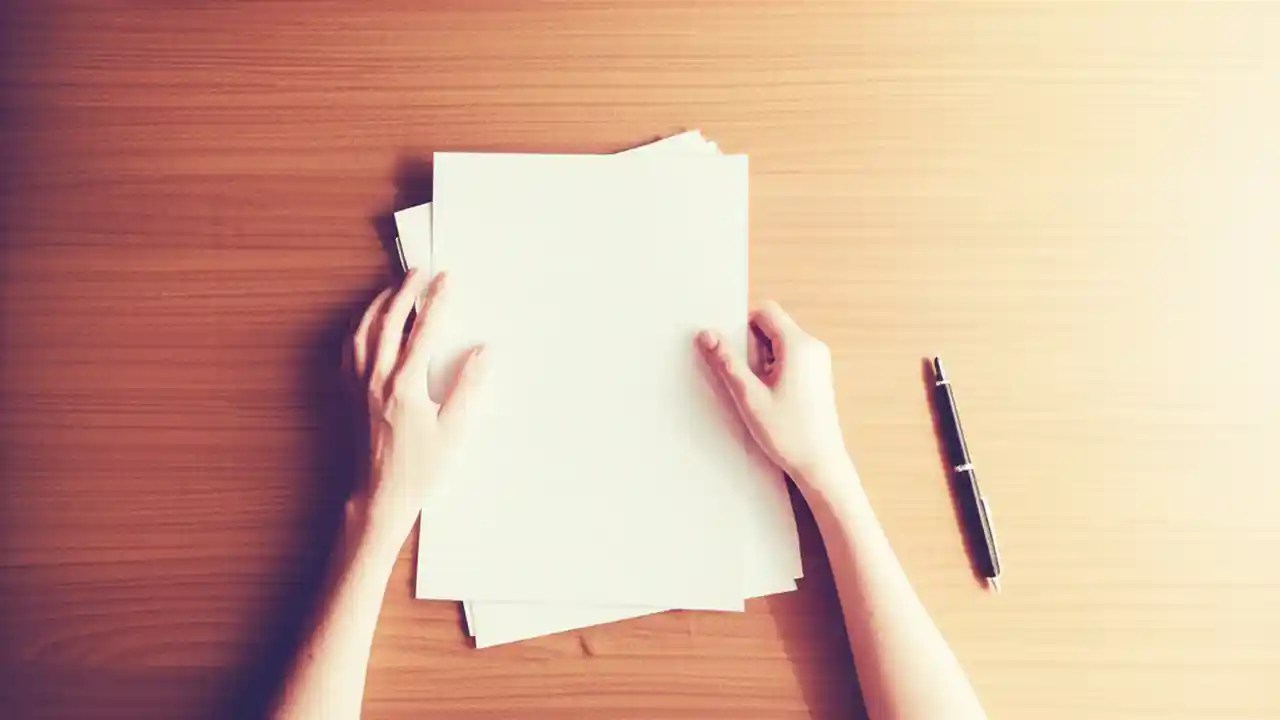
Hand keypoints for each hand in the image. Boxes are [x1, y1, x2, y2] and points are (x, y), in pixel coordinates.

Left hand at [347, 270, 486, 549]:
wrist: (379, 495)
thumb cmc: (419, 468)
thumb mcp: (453, 430)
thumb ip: (468, 387)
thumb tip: (482, 352)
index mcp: (405, 385)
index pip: (424, 330)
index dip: (437, 300)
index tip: (447, 279)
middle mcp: (376, 378)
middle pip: (389, 321)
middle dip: (405, 291)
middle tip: (420, 272)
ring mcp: (358, 384)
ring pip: (363, 330)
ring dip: (378, 304)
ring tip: (394, 288)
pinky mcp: (347, 393)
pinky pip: (347, 349)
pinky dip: (357, 327)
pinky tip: (366, 322)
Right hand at [697, 301, 850, 487]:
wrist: (820, 464)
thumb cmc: (788, 433)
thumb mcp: (749, 397)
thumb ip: (727, 362)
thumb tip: (706, 334)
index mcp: (798, 345)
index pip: (765, 311)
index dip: (744, 327)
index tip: (737, 356)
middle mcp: (813, 347)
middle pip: (773, 325)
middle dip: (754, 346)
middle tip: (749, 379)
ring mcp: (819, 361)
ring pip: (781, 342)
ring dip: (764, 360)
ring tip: (763, 392)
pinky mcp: (819, 374)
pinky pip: (792, 356)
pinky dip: (777, 369)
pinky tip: (774, 397)